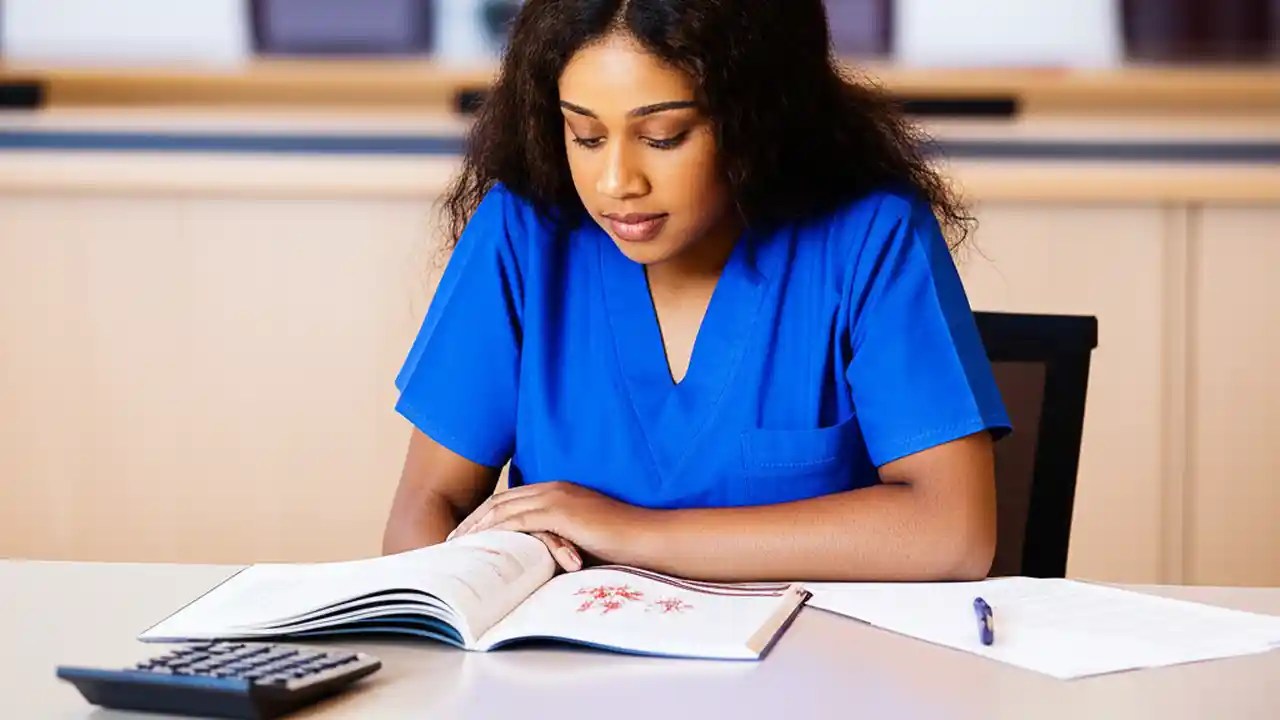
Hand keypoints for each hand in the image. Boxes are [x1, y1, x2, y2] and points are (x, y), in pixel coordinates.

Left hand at [448, 481, 649, 566]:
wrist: (646, 537)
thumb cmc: (621, 544)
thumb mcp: (582, 538)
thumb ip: (558, 540)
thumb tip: (538, 560)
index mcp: (559, 491)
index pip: (513, 498)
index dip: (487, 514)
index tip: (469, 533)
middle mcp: (554, 488)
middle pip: (501, 500)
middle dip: (474, 519)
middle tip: (453, 539)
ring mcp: (557, 497)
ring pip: (504, 507)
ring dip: (478, 526)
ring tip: (458, 544)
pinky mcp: (560, 511)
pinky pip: (518, 520)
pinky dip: (496, 531)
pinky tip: (481, 544)